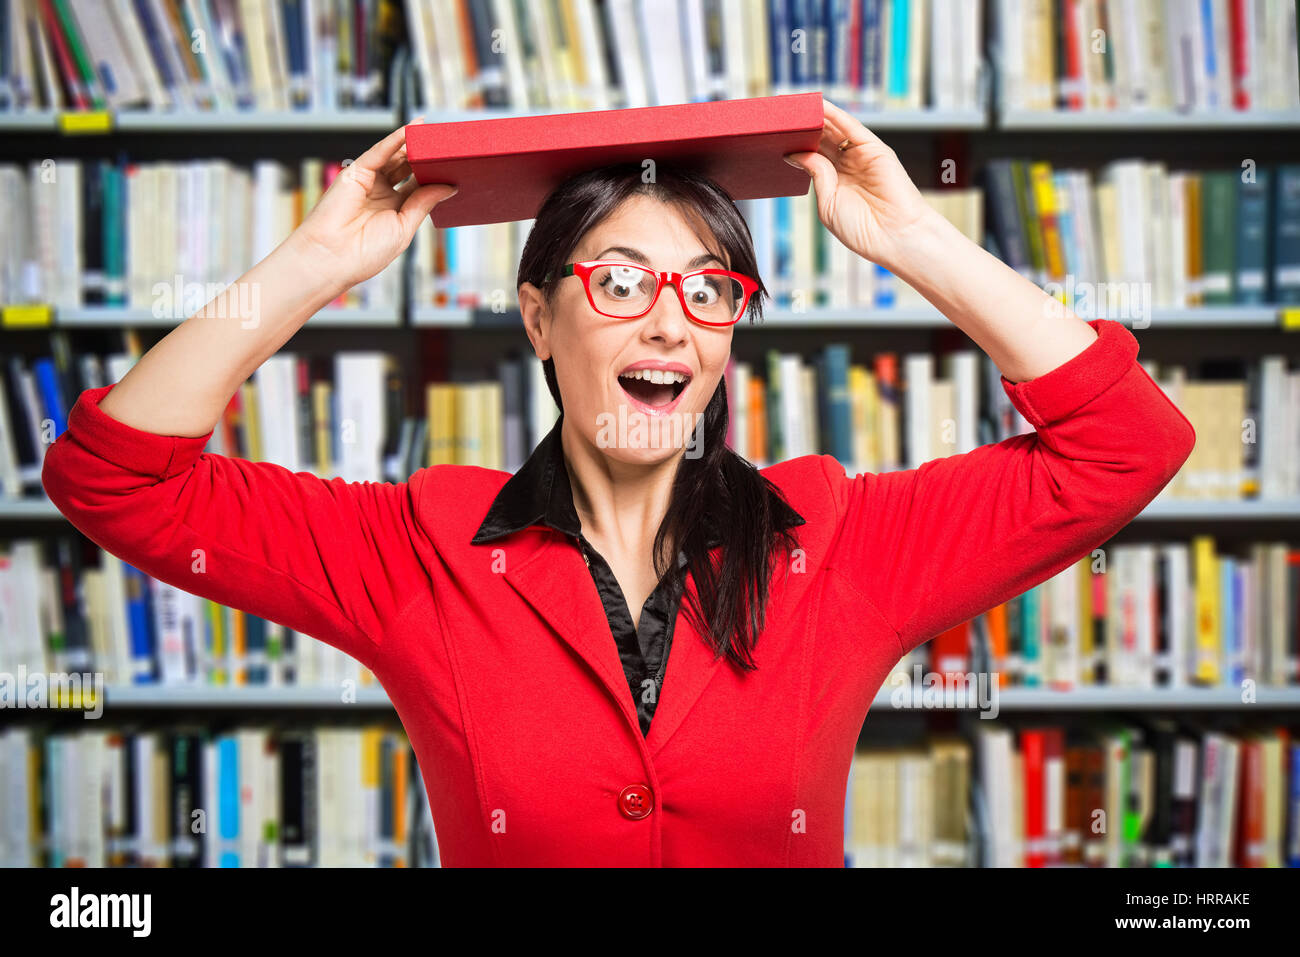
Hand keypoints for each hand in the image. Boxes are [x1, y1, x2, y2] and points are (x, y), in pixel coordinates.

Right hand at [287, 121, 456, 292]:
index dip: (435, 174)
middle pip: (408, 167)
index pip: (418, 185)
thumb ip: (424, 203)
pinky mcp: (356, 172)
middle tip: (447, 141)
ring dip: (413, 143)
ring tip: (435, 131)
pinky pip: (379, 152)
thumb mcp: (404, 227)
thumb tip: (449, 186)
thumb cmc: (366, 252)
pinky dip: (395, 140)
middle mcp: (382, 193)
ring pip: (394, 156)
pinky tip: (412, 130)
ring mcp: (369, 181)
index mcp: (395, 209)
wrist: (332, 258)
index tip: (456, 164)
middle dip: (426, 155)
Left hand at [783, 98, 934, 271]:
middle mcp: (848, 165)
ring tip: (793, 105)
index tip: (774, 135)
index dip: (795, 144)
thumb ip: (816, 174)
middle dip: (802, 127)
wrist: (894, 237)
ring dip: (815, 116)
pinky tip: (818, 105)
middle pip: (821, 139)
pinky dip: (835, 115)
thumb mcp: (828, 203)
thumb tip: (796, 152)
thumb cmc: (862, 229)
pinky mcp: (874, 148)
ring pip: (834, 130)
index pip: (812, 155)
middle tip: (779, 115)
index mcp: (835, 181)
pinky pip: (851, 126)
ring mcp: (861, 155)